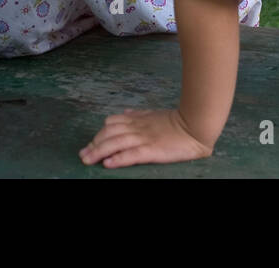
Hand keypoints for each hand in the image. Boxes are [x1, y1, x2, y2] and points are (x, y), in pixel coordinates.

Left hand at [79, 108, 213, 168]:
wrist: (195, 125)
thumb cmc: (177, 121)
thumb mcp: (154, 114)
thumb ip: (138, 115)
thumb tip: (124, 114)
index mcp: (137, 119)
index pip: (111, 124)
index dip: (99, 134)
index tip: (90, 144)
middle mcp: (137, 128)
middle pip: (109, 134)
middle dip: (93, 144)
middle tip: (83, 155)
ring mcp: (144, 138)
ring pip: (115, 143)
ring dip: (99, 152)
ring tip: (87, 160)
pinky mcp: (152, 150)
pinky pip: (132, 154)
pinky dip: (118, 158)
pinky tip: (108, 163)